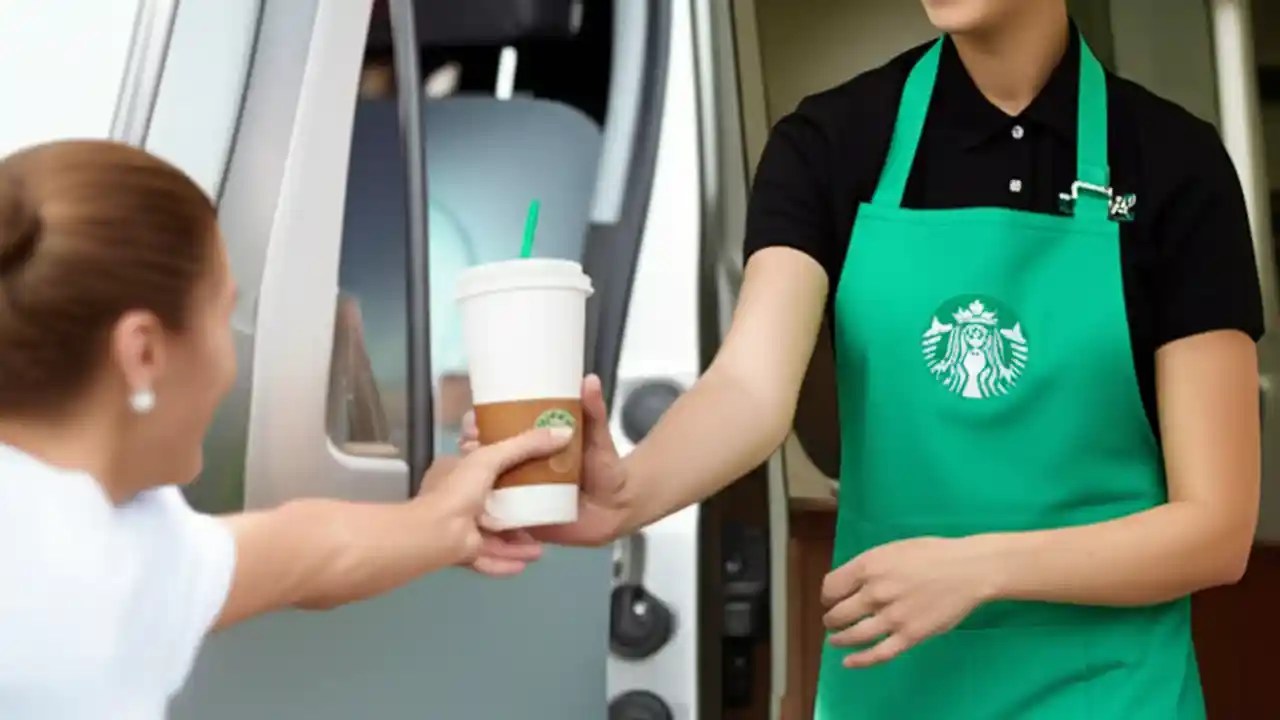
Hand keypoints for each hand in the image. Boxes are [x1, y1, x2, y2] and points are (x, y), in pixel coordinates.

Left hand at [416, 427, 570, 571]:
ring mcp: (458, 528)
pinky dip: (506, 561)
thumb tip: (564, 431)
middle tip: (543, 511)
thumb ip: (526, 445)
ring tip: (542, 547)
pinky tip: (527, 563)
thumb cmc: (459, 489)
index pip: (482, 466)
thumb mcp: (491, 456)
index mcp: (454, 473)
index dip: (505, 466)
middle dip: (517, 511)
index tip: (532, 466)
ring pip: (493, 536)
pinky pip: (489, 557)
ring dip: (516, 542)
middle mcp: (455, 500)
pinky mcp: (463, 552)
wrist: (436, 532)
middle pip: (492, 504)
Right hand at [461, 374, 632, 546]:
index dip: (481, 423)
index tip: (474, 419)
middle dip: (471, 449)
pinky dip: (488, 514)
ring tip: (467, 475)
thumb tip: (589, 379)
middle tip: (470, 445)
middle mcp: (521, 468)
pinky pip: (502, 518)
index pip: (499, 429)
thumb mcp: (598, 439)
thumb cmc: (606, 469)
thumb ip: (594, 412)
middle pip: (486, 457)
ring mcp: (521, 495)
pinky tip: (477, 509)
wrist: (619, 509)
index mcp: (532, 445)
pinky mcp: (526, 519)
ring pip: (488, 487)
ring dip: (474, 481)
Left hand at [821, 536, 1000, 667]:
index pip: (831, 587)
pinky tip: (848, 662)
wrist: (969, 570)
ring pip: (854, 635)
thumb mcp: (892, 549)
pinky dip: (860, 660)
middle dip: (831, 619)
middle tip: (832, 621)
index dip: (827, 596)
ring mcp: (892, 616)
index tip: (830, 600)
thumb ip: (869, 566)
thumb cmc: (932, 554)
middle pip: (838, 613)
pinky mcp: (910, 636)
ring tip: (835, 640)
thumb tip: (850, 583)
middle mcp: (875, 592)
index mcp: (869, 566)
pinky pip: (879, 653)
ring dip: (839, 639)